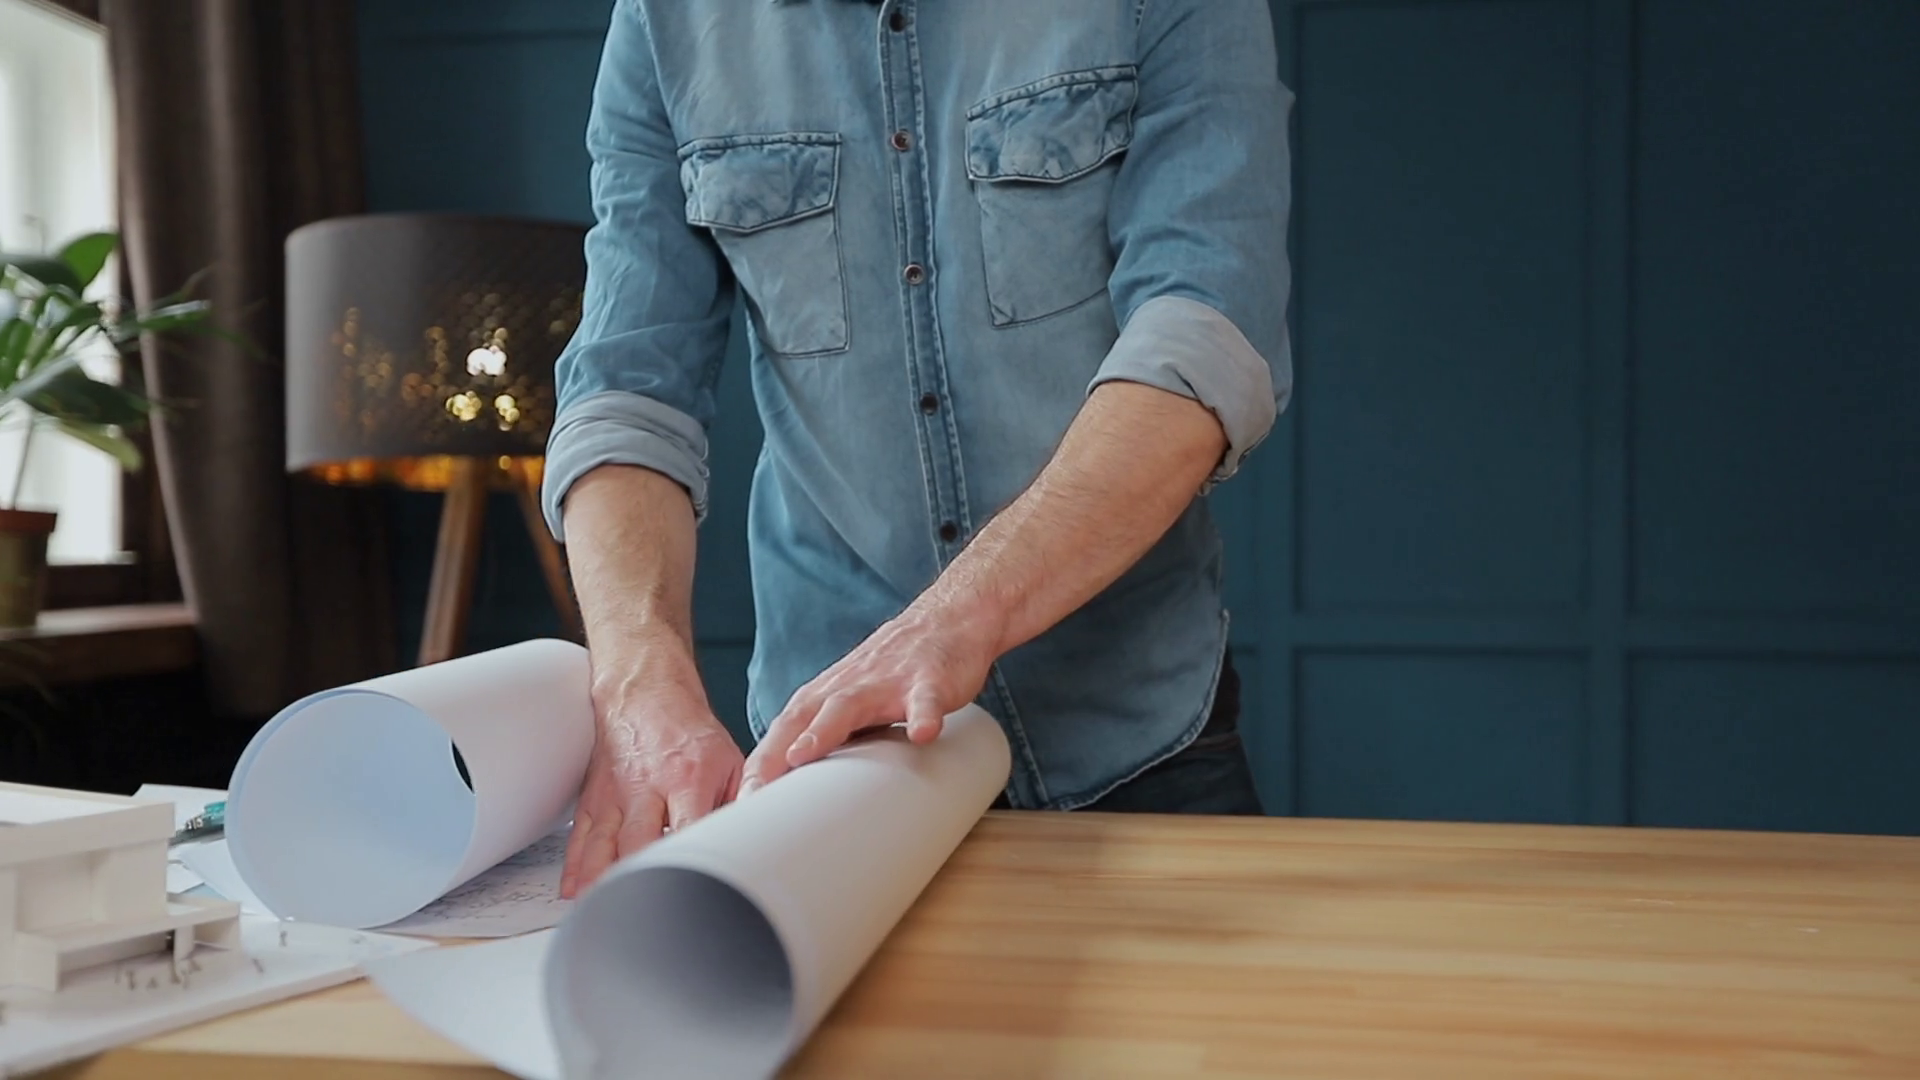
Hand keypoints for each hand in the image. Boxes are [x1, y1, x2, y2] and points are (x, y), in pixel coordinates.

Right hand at [559, 663, 742, 897]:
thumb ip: (744, 799)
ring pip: (603, 845)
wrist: (646, 693)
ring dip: (600, 881)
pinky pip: (580, 836)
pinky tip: (573, 890)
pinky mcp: (594, 797)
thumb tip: (762, 833)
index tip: (691, 894)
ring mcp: (616, 794)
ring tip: (601, 912)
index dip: (688, 863)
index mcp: (687, 779)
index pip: (687, 829)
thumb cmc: (690, 732)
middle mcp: (647, 787)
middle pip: (638, 844)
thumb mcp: (730, 759)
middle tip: (643, 915)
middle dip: (640, 880)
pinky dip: (575, 866)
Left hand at [740, 602, 1001, 794]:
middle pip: (800, 719)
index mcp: (823, 698)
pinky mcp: (929, 681)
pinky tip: (924, 734)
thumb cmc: (892, 673)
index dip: (759, 769)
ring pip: (849, 705)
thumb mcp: (849, 703)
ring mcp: (886, 683)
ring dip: (823, 729)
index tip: (740, 807)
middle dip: (772, 755)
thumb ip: (825, 737)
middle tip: (752, 792)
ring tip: (802, 754)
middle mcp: (846, 688)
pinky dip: (923, 715)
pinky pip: (925, 700)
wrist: (946, 620)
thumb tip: (800, 788)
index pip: (780, 735)